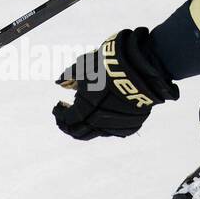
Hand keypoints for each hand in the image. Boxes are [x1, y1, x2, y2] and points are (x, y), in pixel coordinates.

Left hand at [53, 27, 178, 139]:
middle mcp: (98, 123)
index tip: (58, 106)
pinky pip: (115, 130)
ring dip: (89, 125)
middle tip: (67, 116)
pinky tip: (105, 115)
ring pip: (98, 132)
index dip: (59, 115)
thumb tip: (59, 82)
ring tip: (87, 113)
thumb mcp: (85, 66)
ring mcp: (116, 126)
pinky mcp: (132, 124)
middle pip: (80, 132)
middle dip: (70, 126)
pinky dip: (107, 125)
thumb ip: (70, 76)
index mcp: (84, 111)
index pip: (66, 120)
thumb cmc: (108, 65)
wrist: (141, 69)